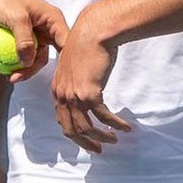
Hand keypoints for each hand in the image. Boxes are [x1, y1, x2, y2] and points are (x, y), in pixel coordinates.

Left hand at [0, 0, 67, 82]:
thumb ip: (24, 40)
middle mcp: (47, 28)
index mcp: (53, 19)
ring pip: (34, 58)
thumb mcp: (16, 17)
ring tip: (9, 77)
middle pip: (50, 55)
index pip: (66, 43)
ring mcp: (34, 34)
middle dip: (35, 69)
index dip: (66, 62)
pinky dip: (15, 64)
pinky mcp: (21, 39)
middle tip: (17, 77)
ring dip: (23, 69)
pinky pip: (21, 55)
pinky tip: (4, 72)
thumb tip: (28, 62)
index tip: (56, 78)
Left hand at [52, 10, 131, 153]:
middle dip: (85, 142)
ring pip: (86, 127)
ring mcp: (74, 95)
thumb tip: (86, 89)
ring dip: (102, 137)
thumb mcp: (74, 64)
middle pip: (71, 129)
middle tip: (99, 149)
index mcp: (57, 88)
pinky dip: (115, 124)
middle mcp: (62, 95)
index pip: (62, 118)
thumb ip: (75, 79)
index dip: (74, 132)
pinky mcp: (89, 93)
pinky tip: (125, 127)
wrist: (93, 32)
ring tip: (114, 139)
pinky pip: (104, 116)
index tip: (87, 138)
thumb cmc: (87, 44)